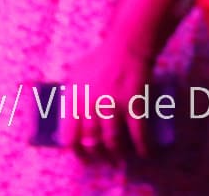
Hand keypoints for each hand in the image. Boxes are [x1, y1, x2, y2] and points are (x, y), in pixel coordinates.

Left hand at [65, 32, 155, 157]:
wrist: (127, 47)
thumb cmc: (101, 59)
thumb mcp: (76, 73)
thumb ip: (70, 92)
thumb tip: (65, 112)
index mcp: (75, 97)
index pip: (70, 134)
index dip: (76, 151)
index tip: (83, 158)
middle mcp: (92, 104)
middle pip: (92, 140)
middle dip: (98, 155)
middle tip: (103, 160)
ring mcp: (113, 105)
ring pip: (112, 140)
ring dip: (116, 154)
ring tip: (119, 159)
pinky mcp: (134, 104)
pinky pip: (138, 133)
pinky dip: (142, 147)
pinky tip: (144, 154)